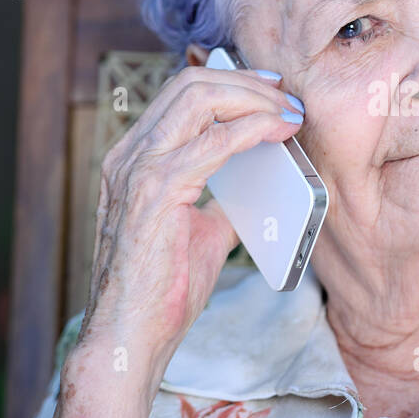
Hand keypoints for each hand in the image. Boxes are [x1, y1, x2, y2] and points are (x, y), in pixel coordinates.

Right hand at [77, 48, 302, 384]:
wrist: (130, 336)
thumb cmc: (161, 292)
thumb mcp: (200, 234)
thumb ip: (222, 204)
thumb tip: (263, 189)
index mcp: (134, 159)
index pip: (180, 94)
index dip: (230, 81)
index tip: (271, 88)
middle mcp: (130, 155)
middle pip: (190, 84)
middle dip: (246, 81)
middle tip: (287, 96)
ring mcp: (138, 169)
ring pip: (200, 98)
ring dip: (254, 99)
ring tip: (289, 112)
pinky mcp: (157, 191)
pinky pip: (214, 141)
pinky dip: (253, 128)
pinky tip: (279, 133)